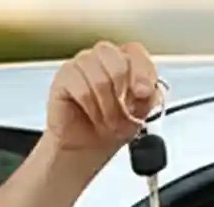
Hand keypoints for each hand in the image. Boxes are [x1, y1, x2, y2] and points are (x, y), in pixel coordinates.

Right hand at [45, 40, 160, 154]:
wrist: (89, 146)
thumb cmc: (113, 127)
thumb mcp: (141, 115)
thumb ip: (149, 98)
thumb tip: (148, 88)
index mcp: (126, 63)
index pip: (135, 52)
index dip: (141, 71)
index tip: (144, 92)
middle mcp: (103, 59)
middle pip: (116, 59)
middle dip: (123, 92)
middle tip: (124, 113)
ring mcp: (81, 65)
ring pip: (99, 77)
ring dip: (108, 106)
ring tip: (108, 120)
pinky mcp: (64, 78)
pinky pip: (81, 89)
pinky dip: (92, 108)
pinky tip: (94, 116)